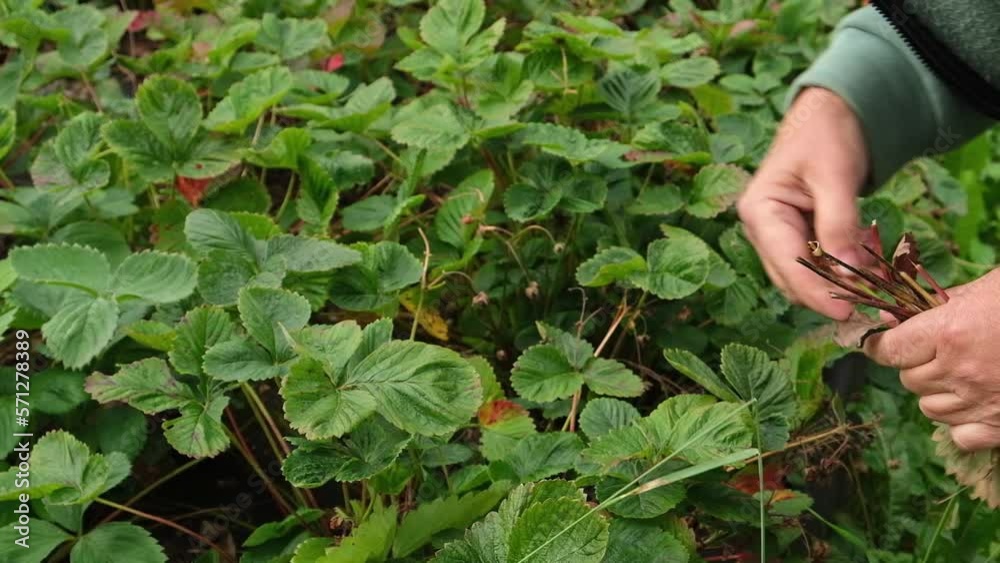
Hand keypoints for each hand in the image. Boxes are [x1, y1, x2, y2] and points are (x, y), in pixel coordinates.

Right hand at [738, 87, 870, 319]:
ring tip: (874, 288)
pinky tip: (868, 268)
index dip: (815, 292)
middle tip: (869, 304)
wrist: (832, 112)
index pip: (785, 264)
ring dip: (837, 284)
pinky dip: (843, 269)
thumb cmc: (827, 135)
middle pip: (791, 276)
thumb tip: (848, 273)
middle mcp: (762, 227)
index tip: (846, 311)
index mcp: (759, 211)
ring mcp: (777, 232)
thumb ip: (838, 224)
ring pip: (805, 274)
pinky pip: (818, 262)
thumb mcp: (835, 176)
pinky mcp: (797, 233)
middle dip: (828, 293)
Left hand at [863, 270, 999, 451]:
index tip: (881, 344)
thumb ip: (940, 303)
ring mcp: (983, 404)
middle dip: (915, 366)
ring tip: (960, 376)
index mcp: (951, 332)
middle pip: (909, 380)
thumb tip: (892, 316)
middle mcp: (960, 371)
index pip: (890, 349)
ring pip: (930, 408)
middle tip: (936, 354)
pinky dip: (962, 424)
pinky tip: (977, 405)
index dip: (881, 346)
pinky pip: (960, 436)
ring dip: (937, 394)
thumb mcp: (987, 289)